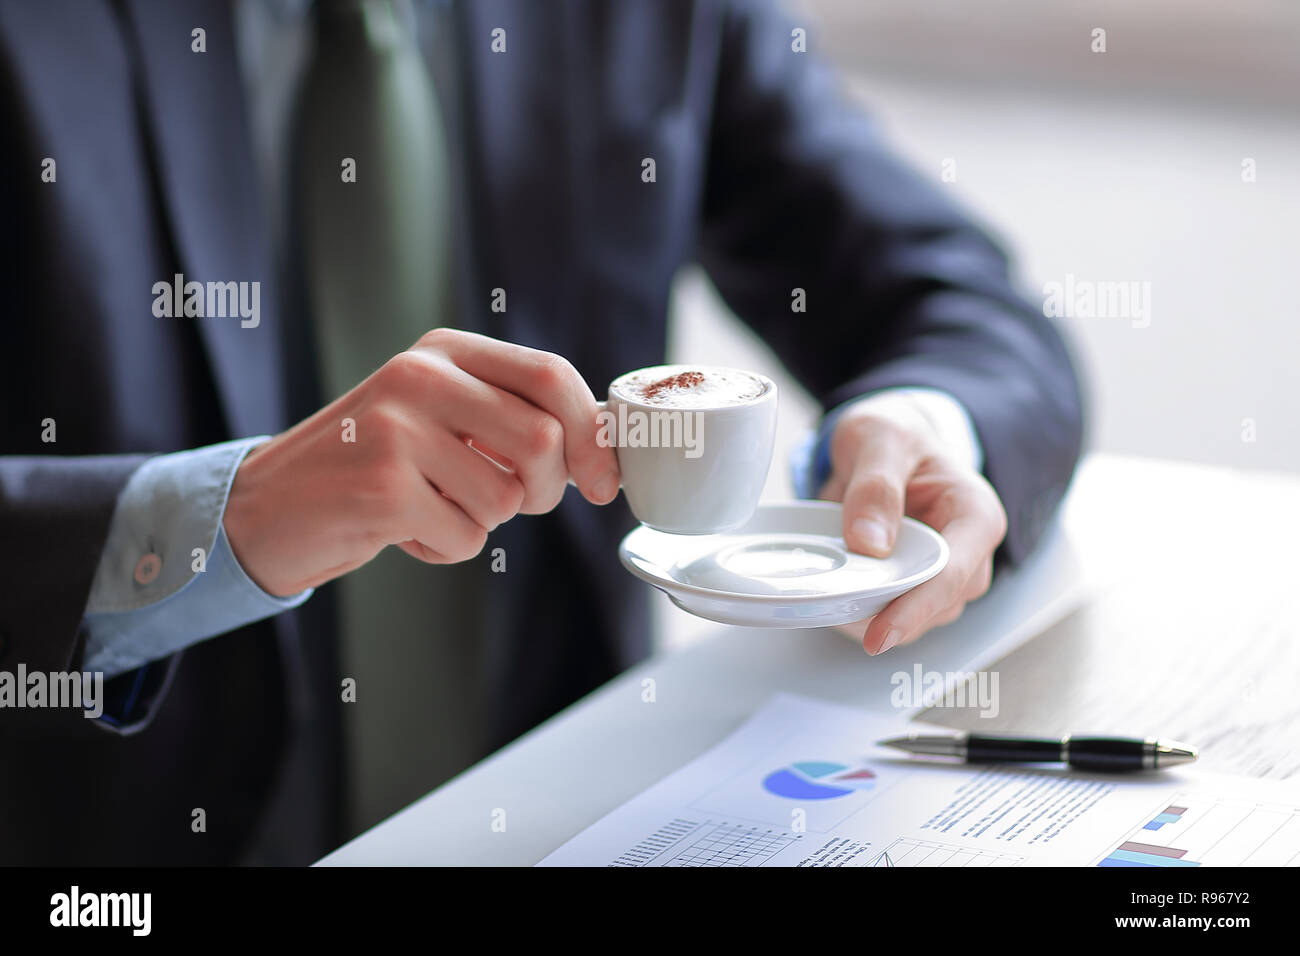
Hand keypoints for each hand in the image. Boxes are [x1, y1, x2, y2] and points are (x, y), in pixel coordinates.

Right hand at [222, 329, 619, 595]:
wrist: (270, 506)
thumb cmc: (373, 466)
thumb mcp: (440, 417)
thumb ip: (510, 417)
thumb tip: (603, 453)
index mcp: (444, 352)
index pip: (551, 375)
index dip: (593, 433)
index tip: (603, 480)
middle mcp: (419, 376)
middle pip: (542, 439)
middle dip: (546, 490)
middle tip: (513, 501)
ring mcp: (397, 428)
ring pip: (507, 499)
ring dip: (482, 523)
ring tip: (431, 507)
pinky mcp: (381, 486)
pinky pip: (465, 538)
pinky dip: (446, 549)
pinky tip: (404, 530)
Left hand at [818, 393, 1006, 654]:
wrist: (887, 439)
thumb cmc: (894, 434)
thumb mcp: (881, 438)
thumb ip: (876, 486)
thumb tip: (869, 543)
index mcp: (976, 514)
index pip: (954, 574)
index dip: (916, 608)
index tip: (879, 634)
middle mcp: (969, 552)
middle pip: (937, 604)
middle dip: (890, 617)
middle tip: (836, 613)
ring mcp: (943, 573)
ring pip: (917, 618)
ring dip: (874, 618)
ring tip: (831, 603)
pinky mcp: (915, 583)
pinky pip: (893, 612)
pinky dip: (864, 613)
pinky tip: (835, 601)